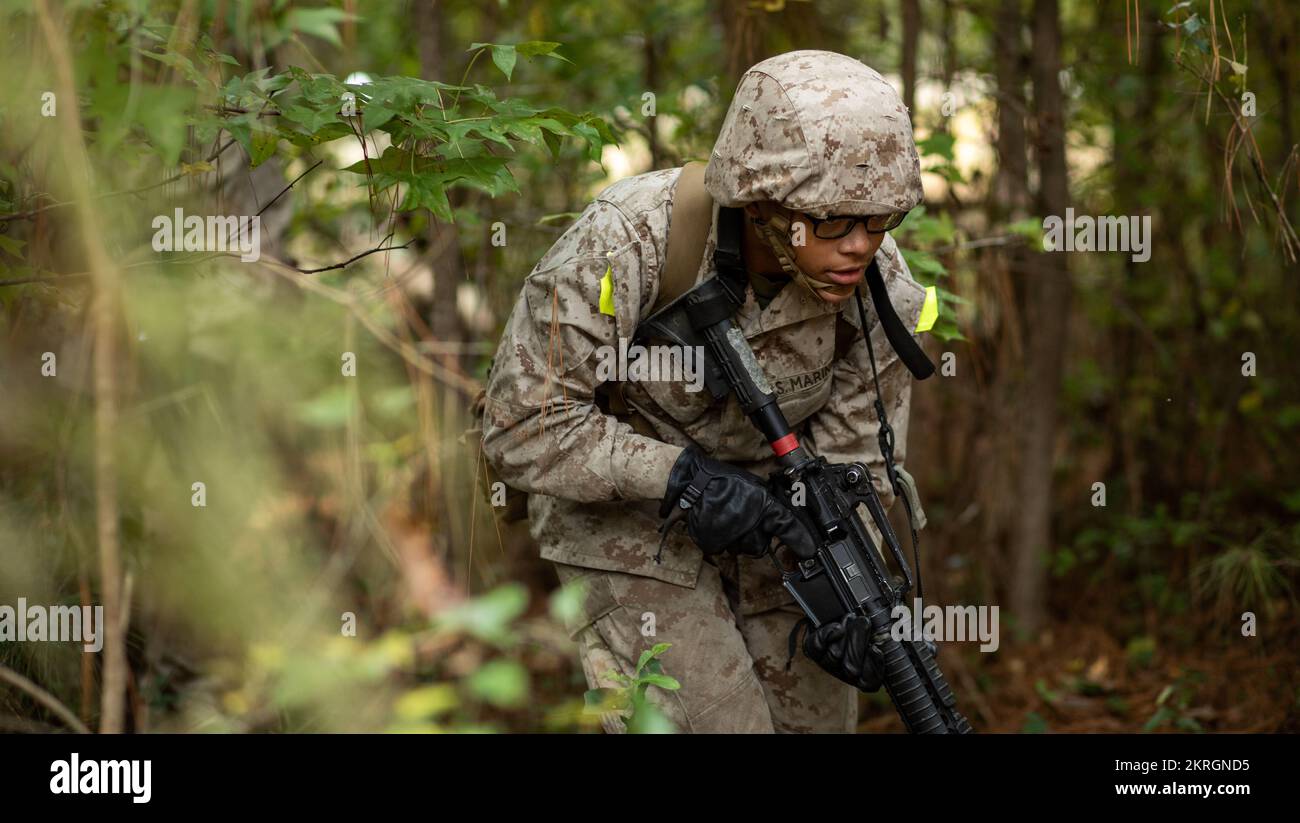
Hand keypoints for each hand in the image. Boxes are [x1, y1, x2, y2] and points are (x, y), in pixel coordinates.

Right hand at [659, 446, 815, 559]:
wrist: (692, 483)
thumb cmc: (722, 480)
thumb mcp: (754, 485)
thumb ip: (768, 503)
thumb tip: (781, 516)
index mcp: (763, 506)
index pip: (789, 527)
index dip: (801, 542)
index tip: (809, 552)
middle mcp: (751, 523)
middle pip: (761, 546)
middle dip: (756, 538)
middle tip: (746, 522)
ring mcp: (732, 536)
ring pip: (742, 549)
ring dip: (738, 540)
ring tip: (728, 520)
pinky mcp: (714, 544)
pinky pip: (724, 549)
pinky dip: (722, 540)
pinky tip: (718, 525)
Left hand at [803, 614, 883, 692]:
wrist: (835, 616)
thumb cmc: (861, 626)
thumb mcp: (877, 634)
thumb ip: (882, 640)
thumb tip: (880, 644)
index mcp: (863, 674)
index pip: (870, 682)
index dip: (874, 667)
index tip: (875, 648)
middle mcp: (844, 673)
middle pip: (851, 668)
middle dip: (859, 641)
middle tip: (864, 622)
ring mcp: (827, 663)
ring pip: (836, 654)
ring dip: (845, 632)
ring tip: (850, 618)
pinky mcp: (813, 650)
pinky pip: (818, 645)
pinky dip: (828, 633)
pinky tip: (837, 627)